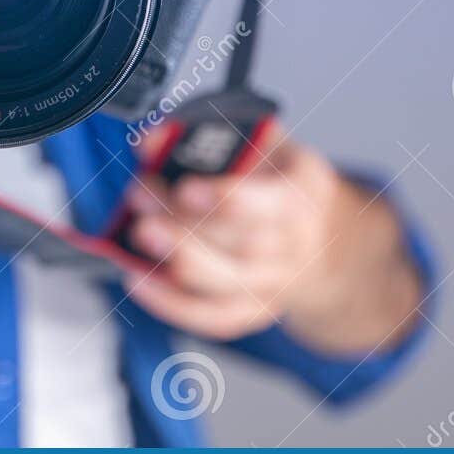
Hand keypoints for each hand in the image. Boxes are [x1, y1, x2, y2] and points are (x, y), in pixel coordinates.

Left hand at [124, 130, 423, 353]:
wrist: (315, 230)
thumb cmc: (274, 176)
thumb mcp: (254, 138)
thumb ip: (206, 135)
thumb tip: (151, 141)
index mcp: (302, 191)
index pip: (273, 203)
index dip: (227, 199)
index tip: (185, 188)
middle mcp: (296, 242)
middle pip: (243, 246)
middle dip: (185, 226)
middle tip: (141, 200)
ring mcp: (277, 282)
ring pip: (228, 283)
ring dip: (175, 260)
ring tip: (138, 234)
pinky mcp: (255, 310)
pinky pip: (216, 317)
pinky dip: (173, 304)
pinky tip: (139, 280)